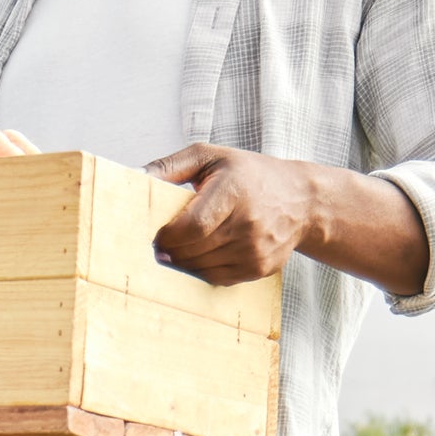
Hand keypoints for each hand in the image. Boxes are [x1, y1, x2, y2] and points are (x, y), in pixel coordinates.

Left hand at [147, 143, 431, 293]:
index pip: (193, 227)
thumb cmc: (249, 175)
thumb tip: (133, 177)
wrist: (301, 200)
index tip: (156, 234)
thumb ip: (170, 166)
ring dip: (183, 262)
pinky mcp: (260, 268)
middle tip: (158, 245)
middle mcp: (249, 223)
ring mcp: (256, 250)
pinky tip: (199, 256)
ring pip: (203, 268)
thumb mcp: (210, 157)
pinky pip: (218, 278)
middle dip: (170, 251)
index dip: (168, 236)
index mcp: (235, 192)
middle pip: (194, 250)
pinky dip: (201, 270)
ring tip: (177, 249)